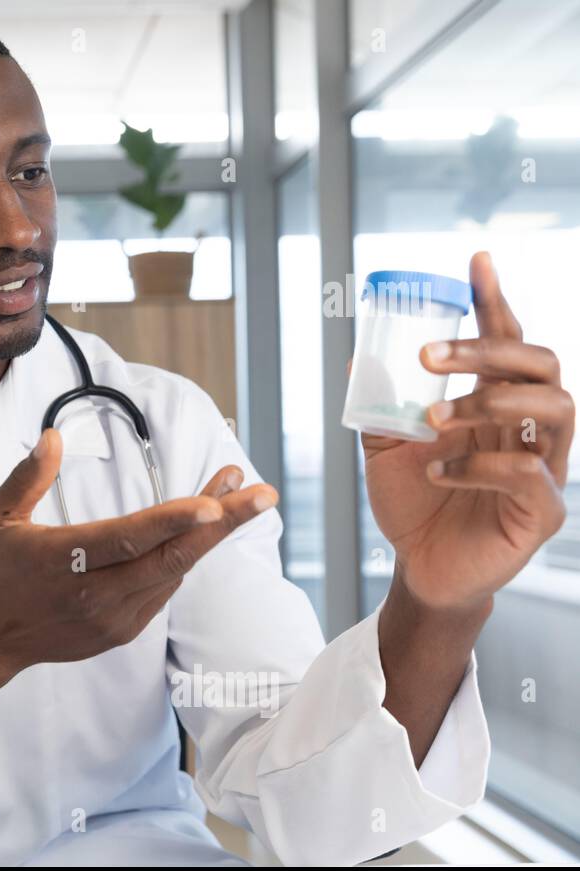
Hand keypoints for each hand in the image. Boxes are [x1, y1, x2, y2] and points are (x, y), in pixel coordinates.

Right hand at [0, 427, 276, 718]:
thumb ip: (27, 477)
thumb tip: (54, 436)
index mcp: (64, 561)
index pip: (128, 539)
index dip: (173, 521)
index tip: (213, 502)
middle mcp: (95, 594)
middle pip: (171, 557)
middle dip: (224, 523)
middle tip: (264, 494)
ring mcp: (114, 618)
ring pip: (175, 572)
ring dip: (211, 535)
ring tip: (241, 495)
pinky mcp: (124, 632)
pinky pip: (164, 589)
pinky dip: (184, 558)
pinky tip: (200, 530)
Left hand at [362, 251, 573, 612]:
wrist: (420, 568)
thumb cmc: (414, 503)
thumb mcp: (385, 449)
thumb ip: (378, 407)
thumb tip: (359, 360)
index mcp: (497, 404)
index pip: (508, 341)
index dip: (496, 300)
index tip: (476, 260)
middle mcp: (530, 428)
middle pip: (540, 363)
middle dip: (487, 349)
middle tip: (428, 356)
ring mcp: (545, 468)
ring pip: (553, 409)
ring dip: (486, 403)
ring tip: (430, 420)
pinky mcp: (543, 511)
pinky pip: (529, 474)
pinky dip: (479, 465)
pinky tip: (438, 472)